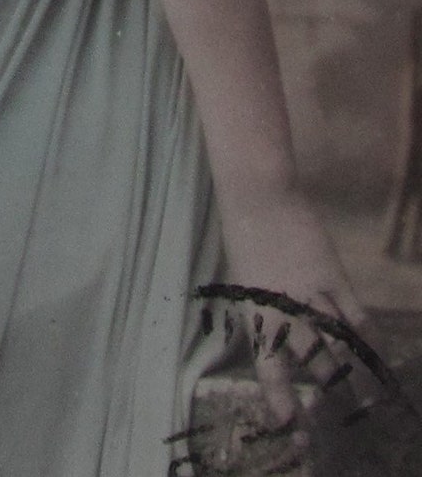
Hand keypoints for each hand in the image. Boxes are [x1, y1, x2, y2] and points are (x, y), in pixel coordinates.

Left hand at [219, 188, 375, 446]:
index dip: (280, 399)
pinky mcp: (333, 276)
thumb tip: (279, 343)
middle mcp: (285, 309)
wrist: (259, 197)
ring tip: (366, 399)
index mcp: (256, 313)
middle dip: (329, 390)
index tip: (290, 424)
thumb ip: (263, 315)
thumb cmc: (245, 239)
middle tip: (340, 412)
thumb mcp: (244, 284)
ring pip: (340, 344)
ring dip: (355, 374)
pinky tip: (378, 358)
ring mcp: (312, 293)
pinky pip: (357, 316)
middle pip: (314, 361)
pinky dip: (369, 340)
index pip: (269, 366)